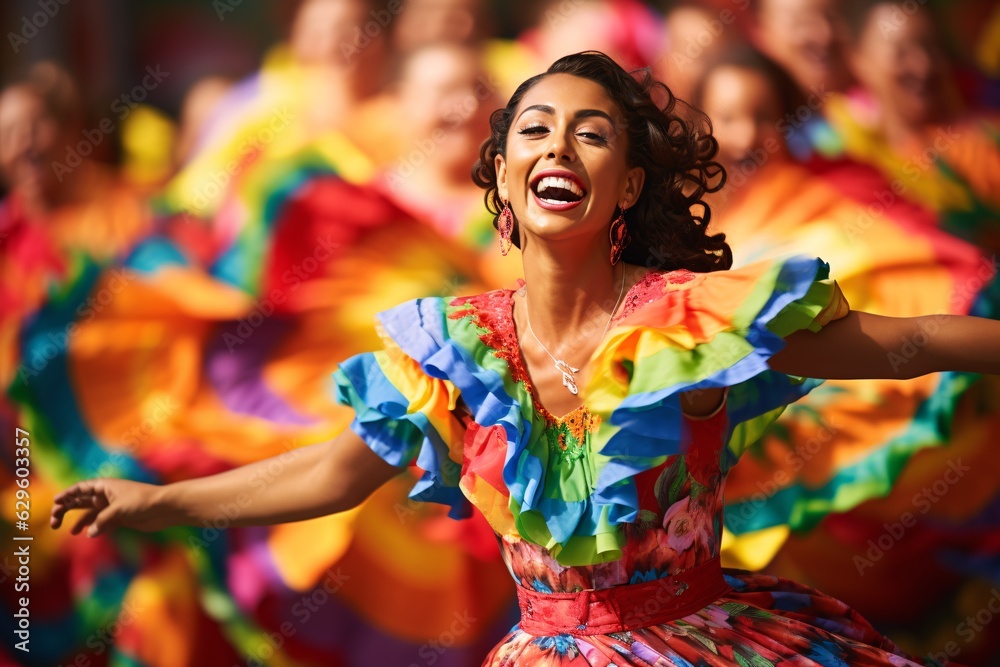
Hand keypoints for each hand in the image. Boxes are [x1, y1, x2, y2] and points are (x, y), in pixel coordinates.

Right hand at [50, 478, 172, 536]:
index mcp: (105, 486)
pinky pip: (101, 523)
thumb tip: (90, 533)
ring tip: (68, 531)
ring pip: (90, 514)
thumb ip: (102, 521)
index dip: (67, 494)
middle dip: (66, 509)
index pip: (81, 488)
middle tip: (54, 521)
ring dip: (78, 521)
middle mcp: (107, 495)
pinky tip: (86, 534)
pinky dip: (93, 528)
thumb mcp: (119, 510)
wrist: (165, 508)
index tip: (55, 502)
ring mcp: (113, 507)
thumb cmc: (143, 502)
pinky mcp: (120, 518)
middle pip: (81, 501)